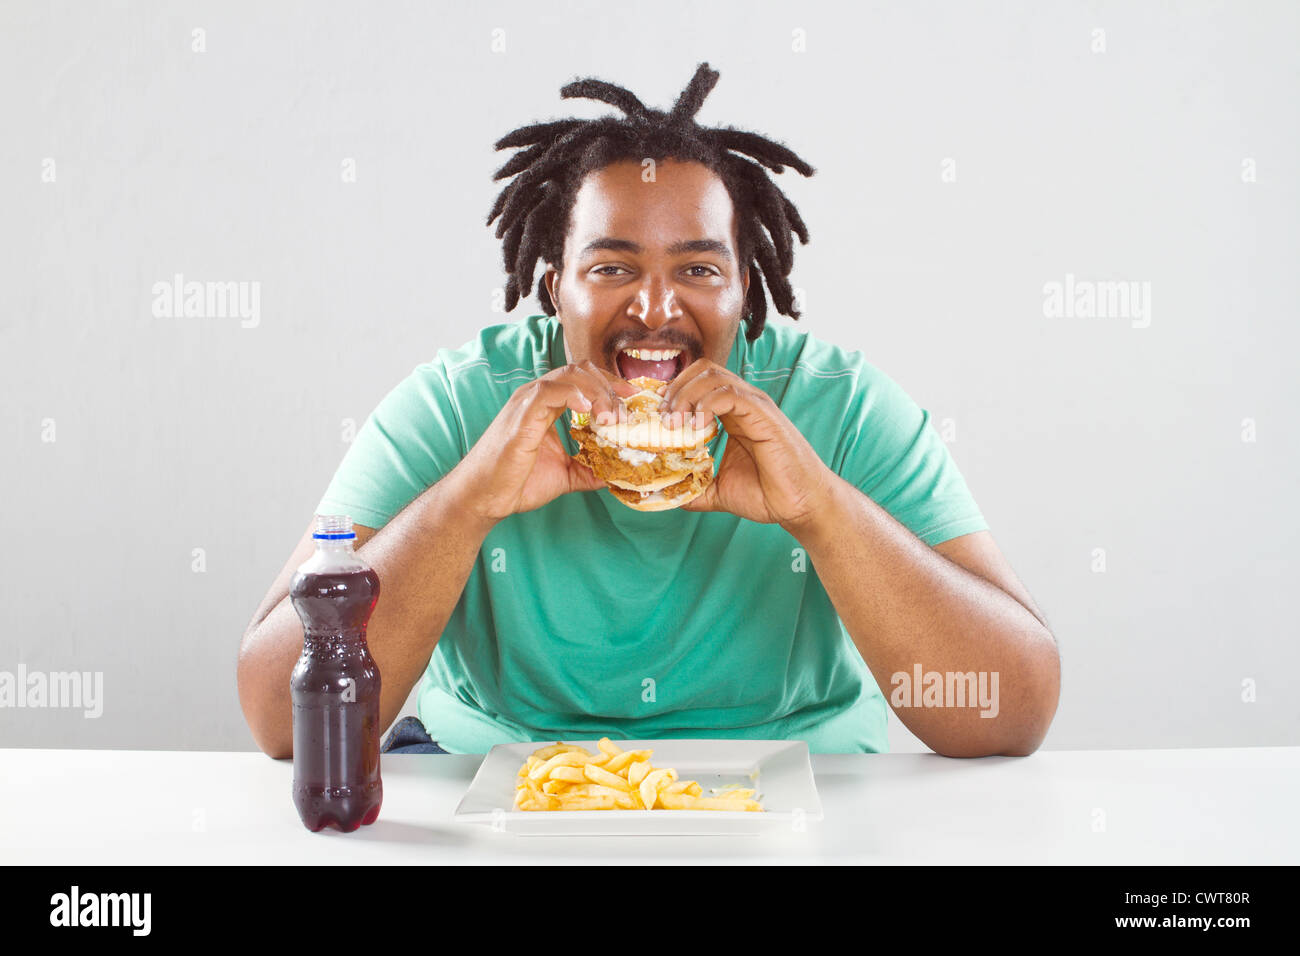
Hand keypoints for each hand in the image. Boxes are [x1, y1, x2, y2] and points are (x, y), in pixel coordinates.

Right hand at [454, 361, 639, 524]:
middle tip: (627, 409)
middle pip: (581, 370)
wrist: (484, 498)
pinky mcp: (521, 416)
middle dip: (610, 385)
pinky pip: (549, 391)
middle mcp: (537, 397)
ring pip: (570, 376)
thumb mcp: (564, 475)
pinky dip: (574, 395)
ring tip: (611, 417)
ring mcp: (527, 403)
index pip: (584, 379)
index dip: (611, 384)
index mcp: (546, 405)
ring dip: (598, 392)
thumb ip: (588, 469)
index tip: (632, 400)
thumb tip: (615, 474)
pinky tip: (588, 411)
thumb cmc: (515, 483)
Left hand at [660, 359, 835, 533]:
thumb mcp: (717, 490)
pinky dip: (707, 403)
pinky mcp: (763, 414)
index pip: (696, 382)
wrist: (801, 505)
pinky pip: (730, 392)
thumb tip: (664, 493)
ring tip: (675, 423)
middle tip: (662, 419)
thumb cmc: (767, 494)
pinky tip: (697, 427)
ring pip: (711, 375)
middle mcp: (742, 402)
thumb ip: (692, 487)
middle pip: (701, 370)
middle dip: (675, 389)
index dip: (672, 393)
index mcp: (731, 413)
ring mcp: (754, 405)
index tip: (656, 418)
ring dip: (686, 395)